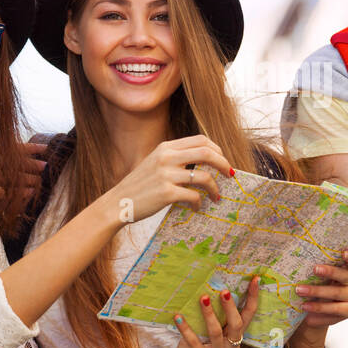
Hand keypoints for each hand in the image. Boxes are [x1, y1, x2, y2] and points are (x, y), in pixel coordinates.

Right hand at [0, 141, 47, 208]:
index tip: (44, 148)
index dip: (26, 148)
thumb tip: (24, 160)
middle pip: (8, 162)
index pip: (6, 148)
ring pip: (7, 177)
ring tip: (40, 180)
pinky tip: (29, 193)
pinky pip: (2, 192)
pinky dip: (18, 193)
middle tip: (45, 165)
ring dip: (26, 179)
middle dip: (29, 163)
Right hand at [105, 135, 232, 222]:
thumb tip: (205, 162)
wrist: (118, 202)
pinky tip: (196, 208)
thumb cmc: (140, 185)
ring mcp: (166, 175)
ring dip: (214, 188)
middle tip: (230, 175)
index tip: (223, 161)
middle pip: (207, 153)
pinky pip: (194, 196)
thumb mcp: (155, 162)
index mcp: (166, 147)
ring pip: (204, 177)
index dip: (217, 150)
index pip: (200, 140)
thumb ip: (176, 158)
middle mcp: (167, 157)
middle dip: (223, 164)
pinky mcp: (166, 193)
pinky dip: (199, 203)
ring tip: (215, 196)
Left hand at [165, 277, 259, 347]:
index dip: (253, 298)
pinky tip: (178, 317)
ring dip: (209, 314)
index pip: (248, 317)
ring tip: (202, 297)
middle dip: (231, 306)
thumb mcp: (207, 335)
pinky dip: (185, 328)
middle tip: (224, 290)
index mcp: (236, 341)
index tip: (255, 279)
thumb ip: (213, 320)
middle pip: (236, 325)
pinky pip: (194, 341)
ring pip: (216, 332)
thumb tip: (208, 290)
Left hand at [294, 249, 347, 328]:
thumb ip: (311, 270)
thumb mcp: (311, 277)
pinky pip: (335, 312)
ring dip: (319, 294)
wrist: (312, 311)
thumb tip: (295, 261)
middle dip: (330, 272)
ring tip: (302, 298)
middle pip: (344, 275)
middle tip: (315, 270)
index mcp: (344, 268)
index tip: (344, 253)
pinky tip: (308, 317)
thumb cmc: (311, 287)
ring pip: (338, 294)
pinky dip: (320, 314)